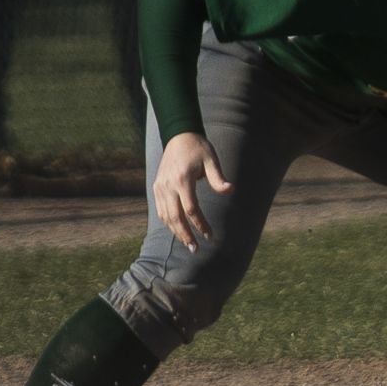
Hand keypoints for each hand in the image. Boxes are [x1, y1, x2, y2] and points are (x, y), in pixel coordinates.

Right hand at [152, 131, 232, 251]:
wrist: (179, 136)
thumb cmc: (199, 149)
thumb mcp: (212, 160)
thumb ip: (218, 178)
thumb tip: (230, 190)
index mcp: (182, 180)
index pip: (191, 209)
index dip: (200, 224)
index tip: (210, 235)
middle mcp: (168, 185)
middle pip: (175, 217)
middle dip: (185, 235)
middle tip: (195, 249)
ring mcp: (160, 187)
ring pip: (166, 216)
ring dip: (176, 232)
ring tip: (188, 244)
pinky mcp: (156, 187)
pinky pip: (160, 210)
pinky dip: (168, 222)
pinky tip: (177, 230)